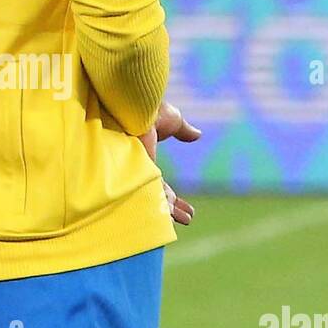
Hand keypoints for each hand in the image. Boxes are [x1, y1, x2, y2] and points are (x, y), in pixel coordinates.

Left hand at [143, 101, 199, 225]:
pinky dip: (153, 208)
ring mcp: (132, 174)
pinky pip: (140, 197)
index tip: (190, 211)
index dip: (173, 199)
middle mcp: (137, 170)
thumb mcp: (171, 122)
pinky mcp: (130, 175)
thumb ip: (182, 131)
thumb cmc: (150, 110)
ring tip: (180, 221)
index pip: (160, 187)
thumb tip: (197, 135)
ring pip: (148, 201)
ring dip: (165, 212)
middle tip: (187, 219)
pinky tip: (164, 218)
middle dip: (171, 210)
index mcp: (146, 160)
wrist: (135, 105)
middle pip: (155, 197)